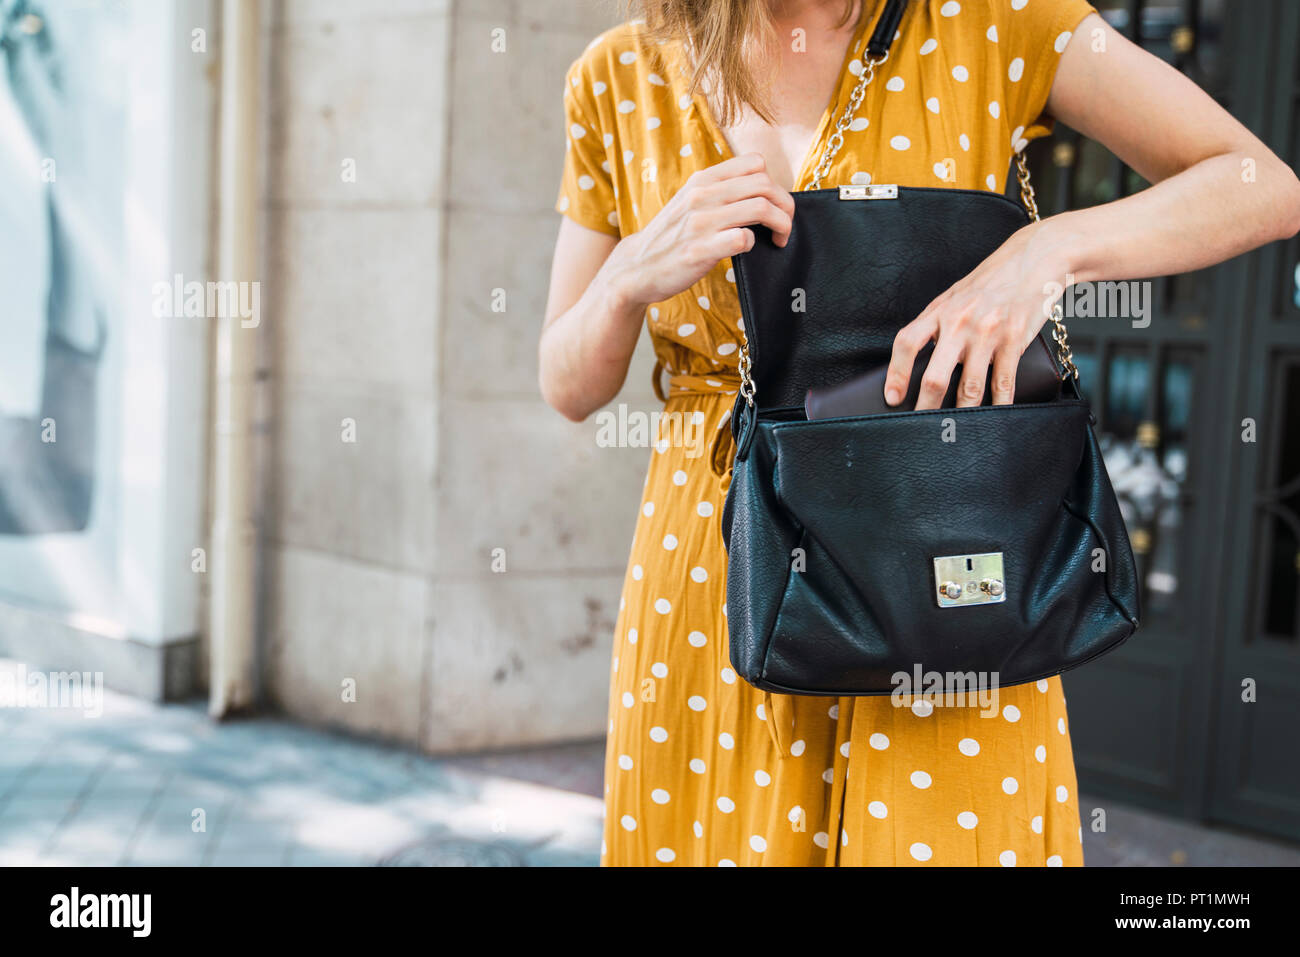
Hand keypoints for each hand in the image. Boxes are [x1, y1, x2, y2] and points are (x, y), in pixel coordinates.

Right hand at [604, 153, 793, 309]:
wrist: (637, 266)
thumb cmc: (671, 236)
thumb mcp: (690, 201)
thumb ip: (719, 191)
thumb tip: (760, 189)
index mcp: (702, 180)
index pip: (755, 163)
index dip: (774, 183)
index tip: (774, 204)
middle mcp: (702, 196)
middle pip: (765, 184)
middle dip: (785, 206)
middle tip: (785, 225)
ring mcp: (700, 223)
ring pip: (761, 208)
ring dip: (780, 225)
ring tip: (779, 238)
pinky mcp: (700, 250)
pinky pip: (743, 239)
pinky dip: (754, 244)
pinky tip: (748, 250)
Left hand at [884, 220, 1069, 410]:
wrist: (1035, 259)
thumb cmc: (991, 281)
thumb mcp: (955, 295)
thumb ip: (935, 322)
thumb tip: (916, 356)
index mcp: (940, 311)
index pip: (907, 343)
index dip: (896, 373)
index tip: (892, 397)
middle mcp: (960, 322)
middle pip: (935, 375)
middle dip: (925, 406)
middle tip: (919, 426)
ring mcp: (988, 333)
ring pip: (969, 387)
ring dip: (961, 413)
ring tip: (955, 430)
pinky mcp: (1015, 340)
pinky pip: (1003, 383)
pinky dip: (998, 405)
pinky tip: (992, 418)